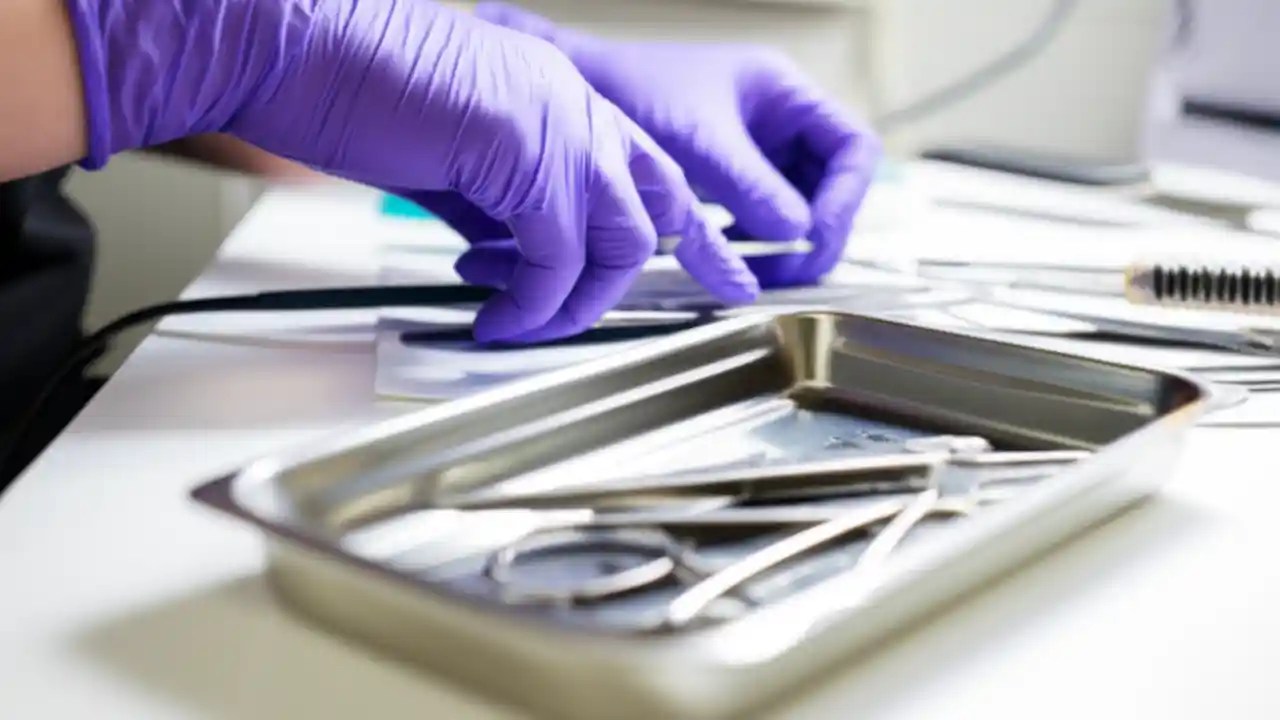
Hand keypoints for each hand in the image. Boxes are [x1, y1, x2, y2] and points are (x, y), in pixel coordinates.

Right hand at [67, 0, 758, 341]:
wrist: (291, 45)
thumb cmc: (348, 89)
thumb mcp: (447, 158)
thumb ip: (495, 205)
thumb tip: (511, 259)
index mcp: (559, 95)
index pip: (649, 168)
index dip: (687, 230)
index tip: (721, 276)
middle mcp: (574, 104)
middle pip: (654, 208)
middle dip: (622, 281)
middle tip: (569, 321)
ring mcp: (558, 124)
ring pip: (620, 240)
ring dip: (575, 302)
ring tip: (519, 325)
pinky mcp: (527, 154)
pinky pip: (558, 258)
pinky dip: (532, 305)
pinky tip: (493, 317)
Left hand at [475, 2, 881, 287]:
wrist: (575, 89)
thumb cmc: (633, 93)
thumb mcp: (700, 141)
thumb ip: (751, 185)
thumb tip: (799, 233)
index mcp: (785, 93)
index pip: (853, 148)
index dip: (845, 197)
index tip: (813, 236)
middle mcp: (778, 119)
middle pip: (833, 184)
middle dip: (819, 231)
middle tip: (789, 272)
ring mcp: (754, 147)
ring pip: (799, 203)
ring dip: (790, 242)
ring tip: (763, 273)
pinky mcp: (726, 174)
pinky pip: (761, 213)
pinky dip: (757, 240)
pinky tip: (735, 259)